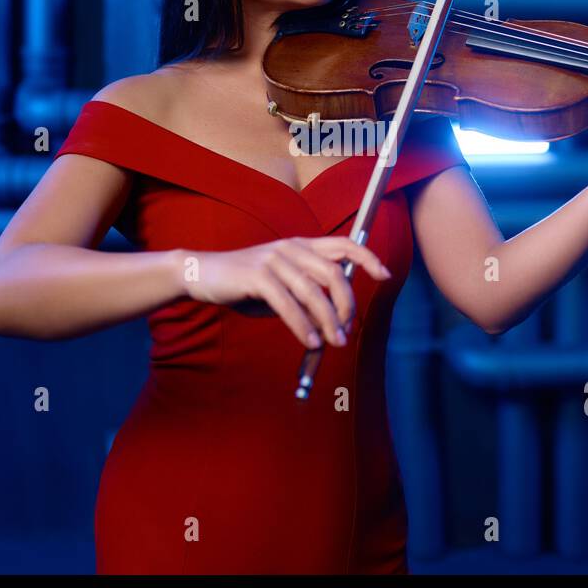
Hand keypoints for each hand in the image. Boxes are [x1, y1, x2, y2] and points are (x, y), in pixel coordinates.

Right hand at [180, 237, 391, 349]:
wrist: (202, 274)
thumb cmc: (244, 284)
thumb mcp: (280, 286)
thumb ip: (306, 297)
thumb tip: (332, 323)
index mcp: (300, 245)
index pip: (344, 244)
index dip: (368, 257)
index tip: (385, 275)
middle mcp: (291, 247)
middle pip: (334, 273)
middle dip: (346, 305)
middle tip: (347, 330)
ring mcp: (274, 259)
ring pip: (313, 292)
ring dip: (328, 321)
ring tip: (334, 343)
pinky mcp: (257, 276)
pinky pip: (288, 304)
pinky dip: (302, 325)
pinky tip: (310, 341)